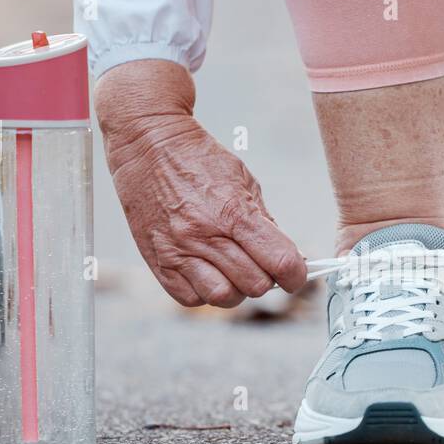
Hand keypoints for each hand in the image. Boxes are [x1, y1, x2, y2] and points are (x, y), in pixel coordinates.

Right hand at [94, 60, 307, 306]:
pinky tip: (209, 272)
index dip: (297, 275)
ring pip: (223, 297)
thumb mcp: (244, 181)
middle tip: (261, 264)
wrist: (147, 145)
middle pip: (255, 285)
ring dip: (236, 290)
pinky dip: (205, 292)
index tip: (296, 274)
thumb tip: (288, 259)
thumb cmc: (199, 160)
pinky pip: (190, 298)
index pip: (280, 261)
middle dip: (267, 279)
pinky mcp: (158, 261)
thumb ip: (266, 223)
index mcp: (233, 211)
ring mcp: (178, 251)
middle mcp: (205, 235)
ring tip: (233, 270)